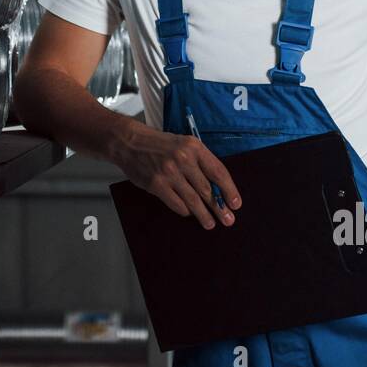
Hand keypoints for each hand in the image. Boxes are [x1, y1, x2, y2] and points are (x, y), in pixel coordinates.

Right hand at [112, 123, 240, 229]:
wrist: (131, 143)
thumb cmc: (160, 145)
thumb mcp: (184, 145)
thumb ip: (200, 162)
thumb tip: (217, 187)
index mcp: (194, 147)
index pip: (218, 172)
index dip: (229, 190)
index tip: (236, 203)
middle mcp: (183, 159)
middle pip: (207, 190)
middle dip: (219, 207)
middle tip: (227, 219)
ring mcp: (169, 173)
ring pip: (193, 200)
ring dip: (204, 215)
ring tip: (210, 223)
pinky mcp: (156, 184)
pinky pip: (177, 203)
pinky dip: (185, 210)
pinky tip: (189, 213)